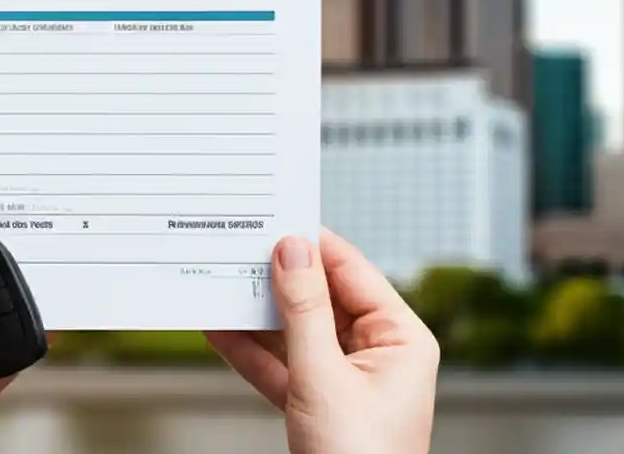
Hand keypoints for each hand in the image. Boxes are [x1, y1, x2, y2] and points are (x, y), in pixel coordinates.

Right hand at [206, 229, 438, 453]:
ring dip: (258, 315)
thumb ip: (302, 312)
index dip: (314, 245)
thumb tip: (292, 252)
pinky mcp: (319, 405)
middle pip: (322, 299)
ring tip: (222, 284)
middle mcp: (379, 354)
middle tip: (241, 249)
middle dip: (279, 279)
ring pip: (296, 332)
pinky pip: (282, 366)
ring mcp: (348, 380)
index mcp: (402, 339)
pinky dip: (252, 352)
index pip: (354, 273)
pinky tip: (221, 331)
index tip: (277, 220)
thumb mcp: (324, 378)